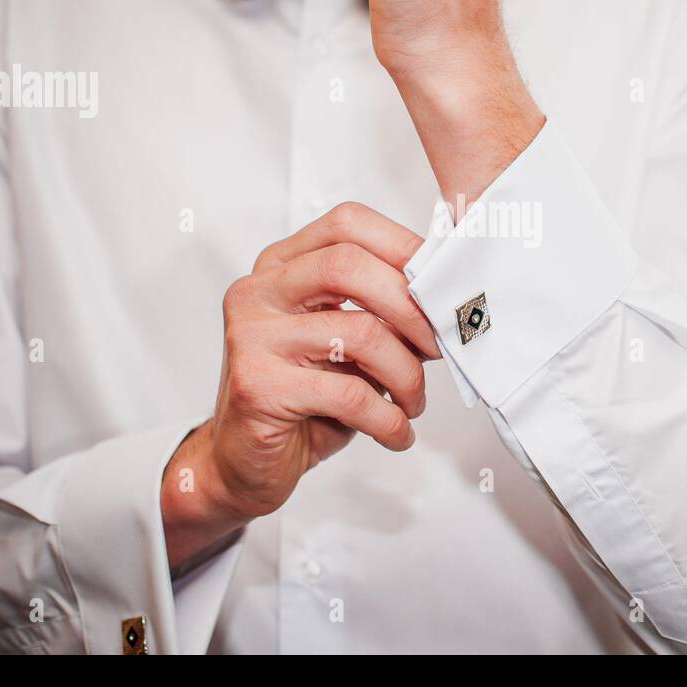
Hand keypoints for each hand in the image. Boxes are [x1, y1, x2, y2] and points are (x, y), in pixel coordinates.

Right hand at [161, 202, 438, 568]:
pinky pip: (349, 394)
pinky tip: (396, 432)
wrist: (243, 462)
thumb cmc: (304, 399)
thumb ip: (381, 311)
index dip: (404, 247)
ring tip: (413, 401)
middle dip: (410, 308)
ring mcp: (251, 336)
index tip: (441, 285)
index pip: (346, 225)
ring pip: (360, 333)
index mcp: (280, 266)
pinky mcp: (256, 385)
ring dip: (406, 375)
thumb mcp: (347, 344)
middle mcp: (258, 291)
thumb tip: (444, 297)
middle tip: (436, 347)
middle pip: (348, 266)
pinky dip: (388, 418)